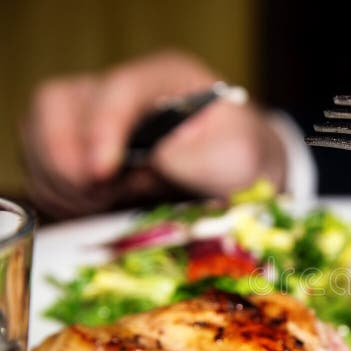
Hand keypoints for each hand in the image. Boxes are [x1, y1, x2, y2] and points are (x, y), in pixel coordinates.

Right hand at [21, 50, 286, 217]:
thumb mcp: (241, 158)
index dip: (102, 129)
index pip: (117, 90)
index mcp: (166, 76)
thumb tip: (156, 160)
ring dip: (58, 177)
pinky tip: (89, 207)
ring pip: (40, 130)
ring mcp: (94, 113)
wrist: (238, 174)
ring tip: (100, 203)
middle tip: (99, 196)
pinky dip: (56, 189)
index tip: (103, 172)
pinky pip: (41, 159)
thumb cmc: (242, 159)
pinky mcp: (78, 143)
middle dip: (68, 158)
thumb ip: (204, 158)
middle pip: (60, 104)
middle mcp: (123, 88)